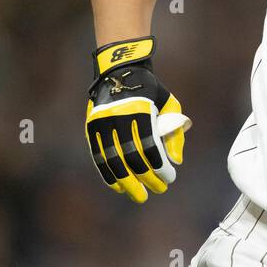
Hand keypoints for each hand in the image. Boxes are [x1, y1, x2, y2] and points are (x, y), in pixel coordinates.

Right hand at [84, 37, 190, 203]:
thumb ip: (175, 131)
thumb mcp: (170, 103)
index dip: (160, 167)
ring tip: (138, 195)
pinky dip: (108, 174)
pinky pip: (98, 156)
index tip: (170, 178)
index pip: (150, 147)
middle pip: (132, 157)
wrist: (119, 71)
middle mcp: (118, 116)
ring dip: (127, 182)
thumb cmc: (151, 90)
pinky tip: (118, 187)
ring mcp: (101, 122)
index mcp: (140, 109)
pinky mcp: (91, 128)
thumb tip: (176, 161)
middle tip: (158, 190)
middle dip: (146, 178)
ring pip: (113, 160)